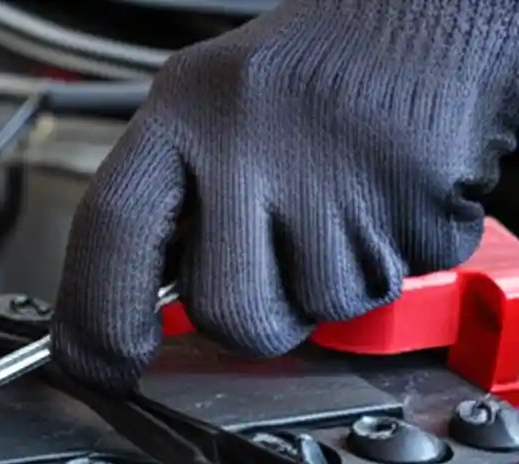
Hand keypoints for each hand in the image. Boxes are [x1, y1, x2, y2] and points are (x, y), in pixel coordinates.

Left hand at [53, 0, 518, 392]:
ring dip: (330, 282)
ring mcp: (330, 170)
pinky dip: (392, 259)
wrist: (429, 16)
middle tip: (275, 264)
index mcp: (183, 112)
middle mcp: (246, 138)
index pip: (110, 227)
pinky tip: (382, 199)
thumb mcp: (207, 110)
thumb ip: (167, 202)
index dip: (95, 316)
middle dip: (254, 318)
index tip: (100, 367)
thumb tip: (129, 309)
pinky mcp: (409, 197)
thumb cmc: (308, 71)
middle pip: (226, 308)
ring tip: (339, 206)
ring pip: (316, 309)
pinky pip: (390, 285)